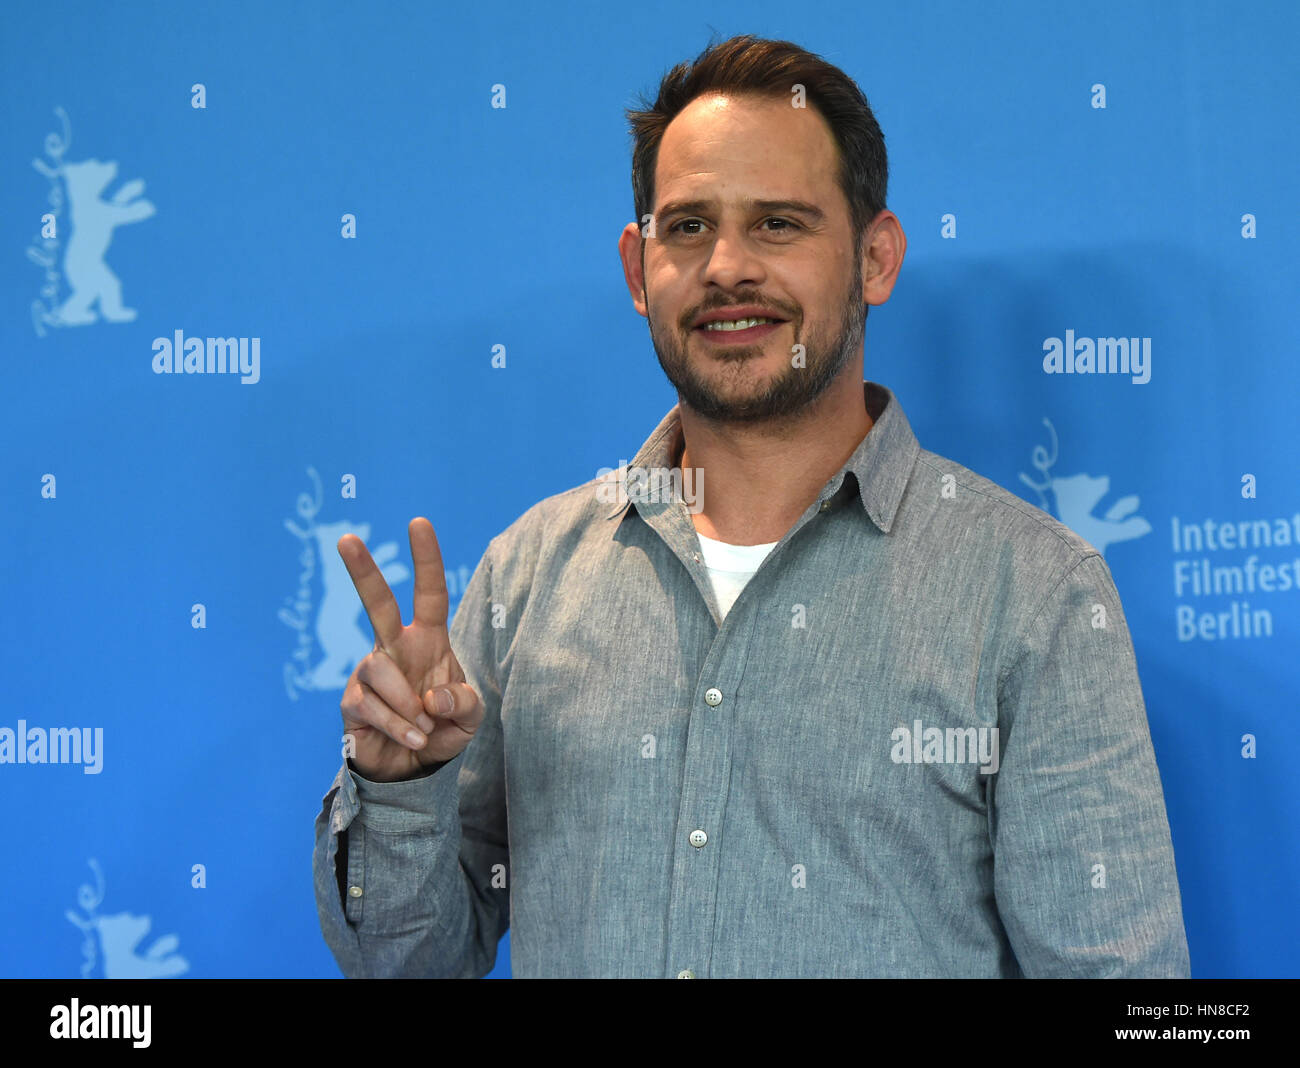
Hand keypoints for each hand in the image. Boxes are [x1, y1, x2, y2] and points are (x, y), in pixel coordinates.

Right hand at [336, 517, 483, 781]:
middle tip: (346, 539)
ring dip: (407, 705)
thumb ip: (463, 704)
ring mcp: (371, 671)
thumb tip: (431, 695)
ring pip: (381, 670)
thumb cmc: (442, 729)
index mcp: (429, 640)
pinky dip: (397, 725)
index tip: (418, 523)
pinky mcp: (353, 699)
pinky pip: (372, 705)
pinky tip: (411, 738)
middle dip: (363, 572)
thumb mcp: (469, 718)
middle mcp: (396, 647)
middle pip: (377, 604)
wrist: (411, 768)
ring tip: (423, 727)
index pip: (430, 593)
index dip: (426, 560)